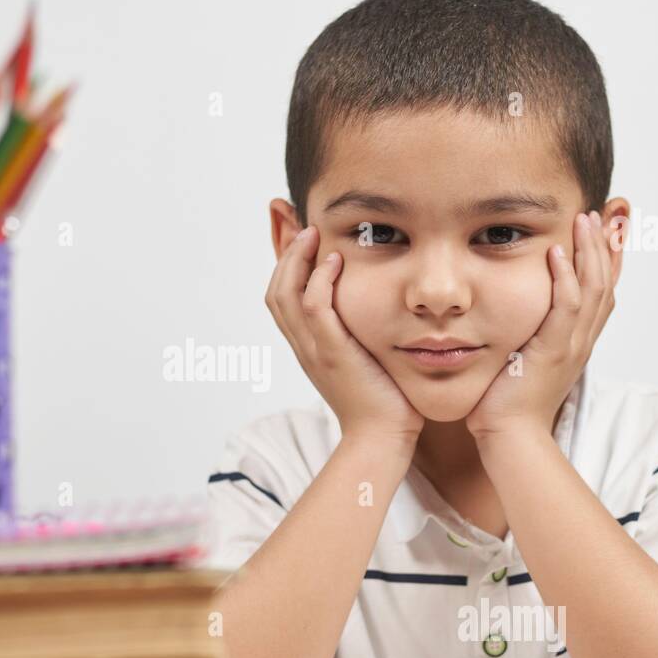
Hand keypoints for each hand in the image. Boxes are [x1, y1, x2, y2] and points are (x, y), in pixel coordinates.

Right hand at [266, 225, 424, 447]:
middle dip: (281, 251)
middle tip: (295, 219)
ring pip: (285, 295)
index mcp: (307, 346)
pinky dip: (319, 280)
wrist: (382, 438)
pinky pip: (314, 308)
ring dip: (296, 259)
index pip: (281, 296)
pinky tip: (334, 260)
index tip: (292, 229)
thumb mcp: (364, 357)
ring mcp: (314, 349)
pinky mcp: (333, 353)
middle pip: (275, 290)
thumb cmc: (382, 400)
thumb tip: (372, 305)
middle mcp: (303, 345)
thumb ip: (359, 331)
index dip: (282, 261)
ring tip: (312, 233)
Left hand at [465, 210, 615, 442]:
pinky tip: (558, 253)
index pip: (603, 290)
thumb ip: (530, 331)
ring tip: (585, 219)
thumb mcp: (524, 357)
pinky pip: (565, 308)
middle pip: (606, 283)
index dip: (611, 258)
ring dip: (590, 251)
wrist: (510, 435)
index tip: (612, 225)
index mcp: (578, 340)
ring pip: (592, 289)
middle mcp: (581, 340)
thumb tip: (520, 311)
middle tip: (608, 211)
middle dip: (609, 244)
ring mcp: (571, 345)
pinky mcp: (552, 351)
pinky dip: (564, 278)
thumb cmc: (508, 401)